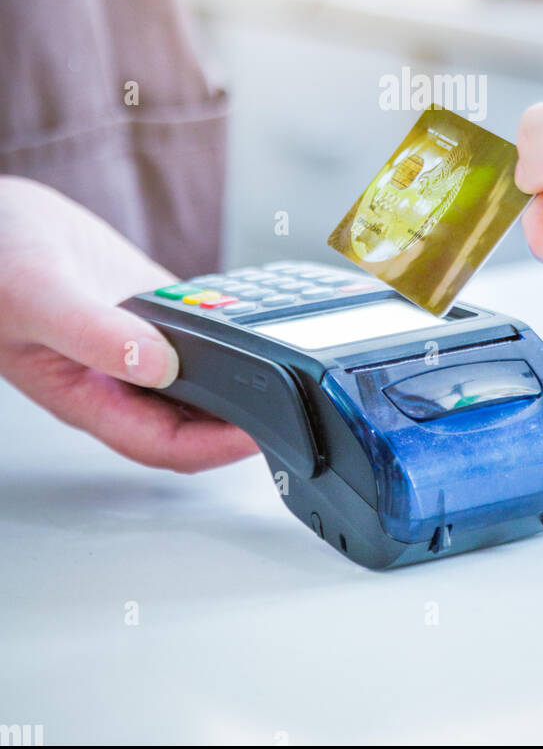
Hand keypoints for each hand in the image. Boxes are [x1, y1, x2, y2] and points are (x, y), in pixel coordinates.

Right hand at [0, 177, 257, 468]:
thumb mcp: (41, 299)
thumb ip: (95, 335)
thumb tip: (158, 363)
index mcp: (87, 394)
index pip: (163, 444)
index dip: (214, 449)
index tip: (262, 435)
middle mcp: (115, 376)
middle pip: (190, 420)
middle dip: (239, 421)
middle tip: (294, 406)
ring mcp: (133, 341)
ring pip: (197, 375)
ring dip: (237, 375)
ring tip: (286, 368)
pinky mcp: (144, 304)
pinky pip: (195, 326)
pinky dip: (225, 326)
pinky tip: (255, 318)